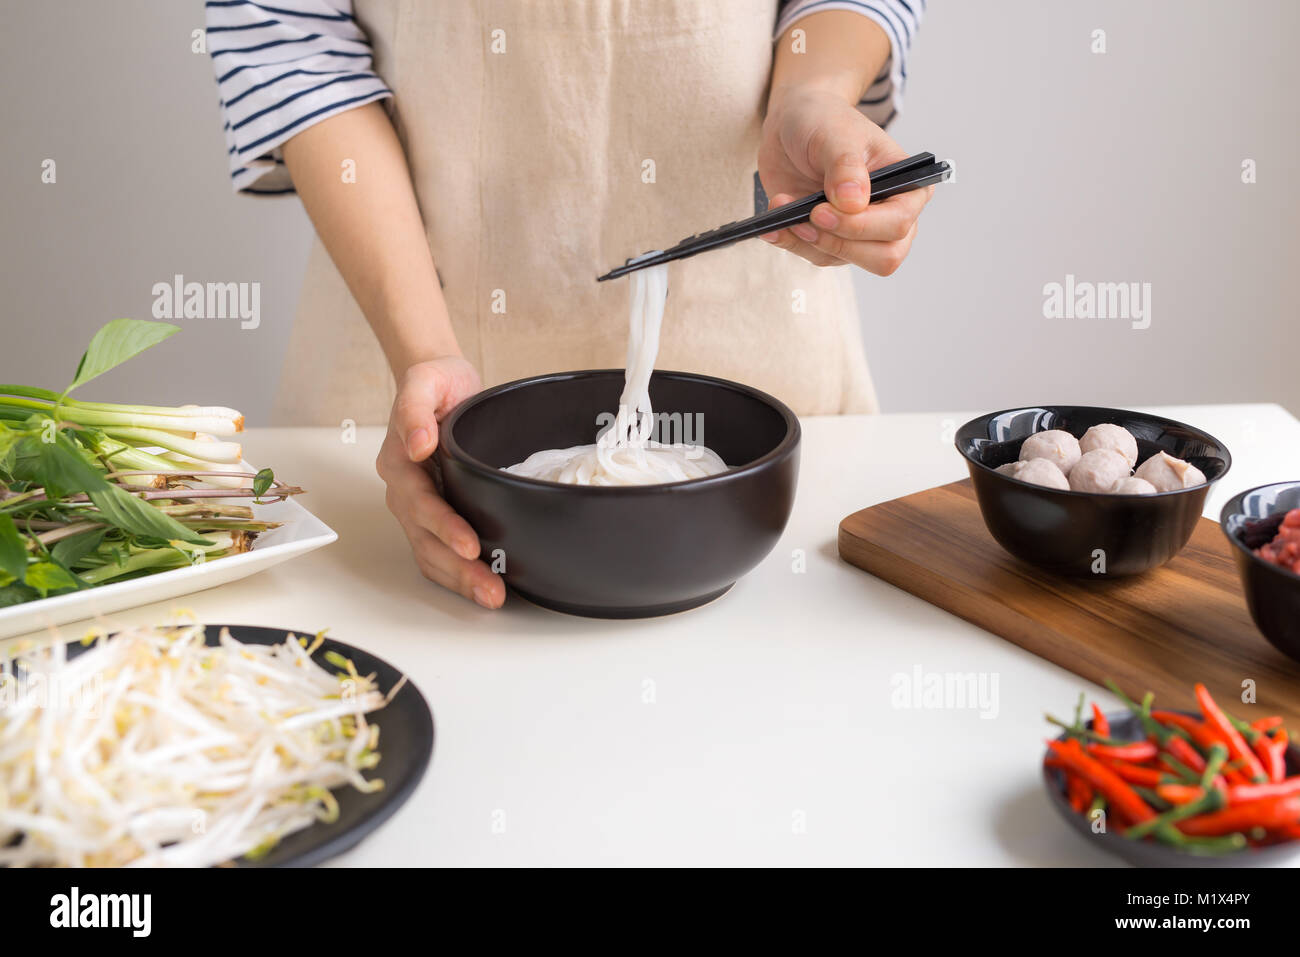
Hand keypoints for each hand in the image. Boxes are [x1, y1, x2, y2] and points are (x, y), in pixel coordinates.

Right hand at [375, 356, 505, 608]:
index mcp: (400, 462)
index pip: (421, 503)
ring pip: (432, 553)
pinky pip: (438, 552)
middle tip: (490, 588)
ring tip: (491, 596)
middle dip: (458, 568)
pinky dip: (458, 574)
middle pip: (426, 539)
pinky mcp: (434, 514)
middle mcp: (405, 490)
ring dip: (460, 579)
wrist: (440, 383)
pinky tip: (483, 587)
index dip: (444, 526)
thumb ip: (415, 409)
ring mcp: (416, 507)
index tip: (470, 544)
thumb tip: (417, 444)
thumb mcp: (425, 381)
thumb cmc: (435, 382)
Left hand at [757, 85, 932, 274]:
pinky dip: (791, 242)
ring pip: (844, 259)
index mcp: (907, 186)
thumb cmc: (824, 121)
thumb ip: (845, 166)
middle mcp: (890, 215)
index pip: (898, 223)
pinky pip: (814, 256)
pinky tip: (773, 225)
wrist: (794, 126)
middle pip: (882, 256)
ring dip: (808, 239)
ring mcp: (860, 232)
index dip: (861, 225)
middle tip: (805, 217)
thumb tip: (854, 203)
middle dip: (839, 242)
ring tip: (782, 205)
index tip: (820, 210)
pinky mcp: (830, 239)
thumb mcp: (835, 133)